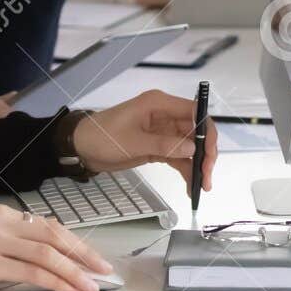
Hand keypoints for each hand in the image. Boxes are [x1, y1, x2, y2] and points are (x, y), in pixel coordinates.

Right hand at [0, 203, 111, 290]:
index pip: (50, 227)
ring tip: (89, 286)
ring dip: (73, 272)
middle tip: (102, 269)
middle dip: (83, 254)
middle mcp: (1, 222)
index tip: (94, 257)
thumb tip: (53, 251)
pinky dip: (54, 282)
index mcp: (3, 215)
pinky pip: (31, 272)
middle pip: (54, 237)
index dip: (76, 243)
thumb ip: (18, 243)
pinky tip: (67, 290)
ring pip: (46, 255)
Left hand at [73, 90, 217, 194]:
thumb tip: (193, 150)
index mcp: (159, 104)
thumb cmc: (102, 137)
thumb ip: (164, 145)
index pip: (195, 112)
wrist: (80, 148)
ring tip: (201, 186)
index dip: (207, 132)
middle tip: (207, 176)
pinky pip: (178, 157)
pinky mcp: (158, 146)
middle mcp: (165, 115)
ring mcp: (163, 131)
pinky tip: (189, 185)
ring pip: (190, 147)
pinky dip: (186, 169)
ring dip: (197, 165)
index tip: (210, 154)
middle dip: (205, 153)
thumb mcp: (133, 142)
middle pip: (196, 132)